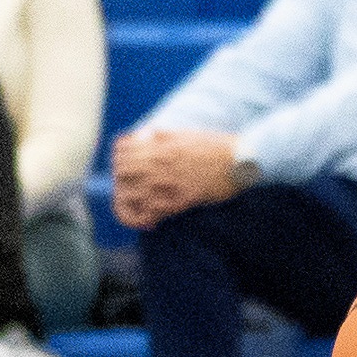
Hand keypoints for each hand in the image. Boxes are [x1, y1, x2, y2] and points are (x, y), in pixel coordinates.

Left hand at [110, 128, 239, 228]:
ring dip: (131, 203)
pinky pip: (153, 211)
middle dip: (122, 182)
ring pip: (133, 194)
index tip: (125, 168)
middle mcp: (161, 162)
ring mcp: (170, 182)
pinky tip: (150, 222)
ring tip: (137, 209)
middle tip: (130, 191)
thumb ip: (163, 136)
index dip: (119, 159)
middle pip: (123, 172)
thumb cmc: (215, 147)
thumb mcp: (185, 134)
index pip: (123, 150)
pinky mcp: (181, 200)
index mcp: (160, 145)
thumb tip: (148, 135)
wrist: (238, 161)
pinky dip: (146, 218)